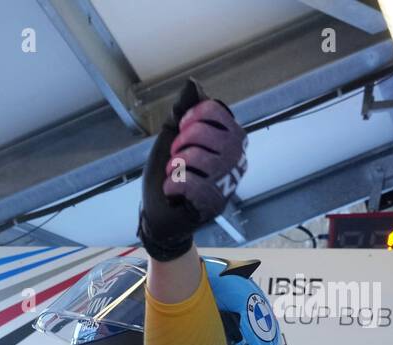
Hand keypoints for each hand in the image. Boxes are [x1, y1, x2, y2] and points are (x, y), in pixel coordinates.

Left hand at [137, 79, 246, 261]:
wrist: (157, 213)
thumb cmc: (168, 174)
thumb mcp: (171, 139)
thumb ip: (183, 112)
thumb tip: (193, 84)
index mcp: (229, 139)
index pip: (218, 113)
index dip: (194, 115)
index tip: (181, 126)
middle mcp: (235, 159)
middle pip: (212, 135)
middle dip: (185, 141)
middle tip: (176, 154)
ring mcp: (227, 183)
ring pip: (203, 159)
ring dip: (177, 165)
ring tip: (174, 173)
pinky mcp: (215, 204)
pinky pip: (194, 185)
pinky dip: (174, 185)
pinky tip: (172, 190)